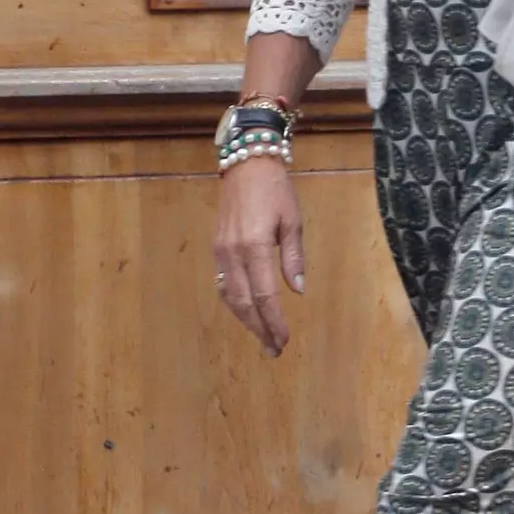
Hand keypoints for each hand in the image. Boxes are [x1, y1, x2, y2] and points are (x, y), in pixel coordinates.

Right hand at [215, 157, 304, 355]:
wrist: (246, 163)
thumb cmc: (276, 190)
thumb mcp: (293, 221)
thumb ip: (293, 258)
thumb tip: (297, 291)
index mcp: (254, 246)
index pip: (265, 295)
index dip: (274, 321)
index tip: (284, 340)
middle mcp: (232, 253)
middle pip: (244, 302)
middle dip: (259, 328)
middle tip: (274, 350)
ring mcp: (220, 251)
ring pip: (229, 296)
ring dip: (245, 320)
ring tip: (262, 338)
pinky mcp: (216, 248)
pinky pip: (222, 283)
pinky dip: (234, 303)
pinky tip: (246, 313)